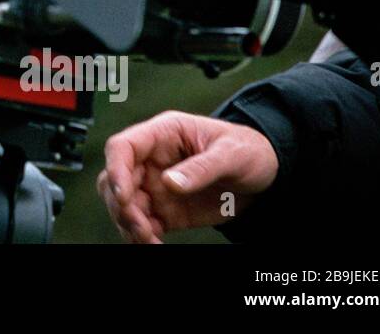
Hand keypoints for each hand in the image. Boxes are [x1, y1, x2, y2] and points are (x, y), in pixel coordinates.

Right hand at [96, 110, 278, 242]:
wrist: (264, 177)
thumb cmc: (247, 151)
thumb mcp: (232, 154)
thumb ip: (202, 167)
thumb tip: (168, 183)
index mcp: (163, 134)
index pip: (123, 147)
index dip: (115, 169)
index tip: (124, 196)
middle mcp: (151, 160)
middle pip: (115, 179)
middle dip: (121, 205)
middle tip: (140, 226)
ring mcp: (155, 186)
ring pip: (123, 205)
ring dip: (129, 224)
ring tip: (149, 240)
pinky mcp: (164, 211)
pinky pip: (142, 224)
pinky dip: (141, 237)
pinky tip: (155, 245)